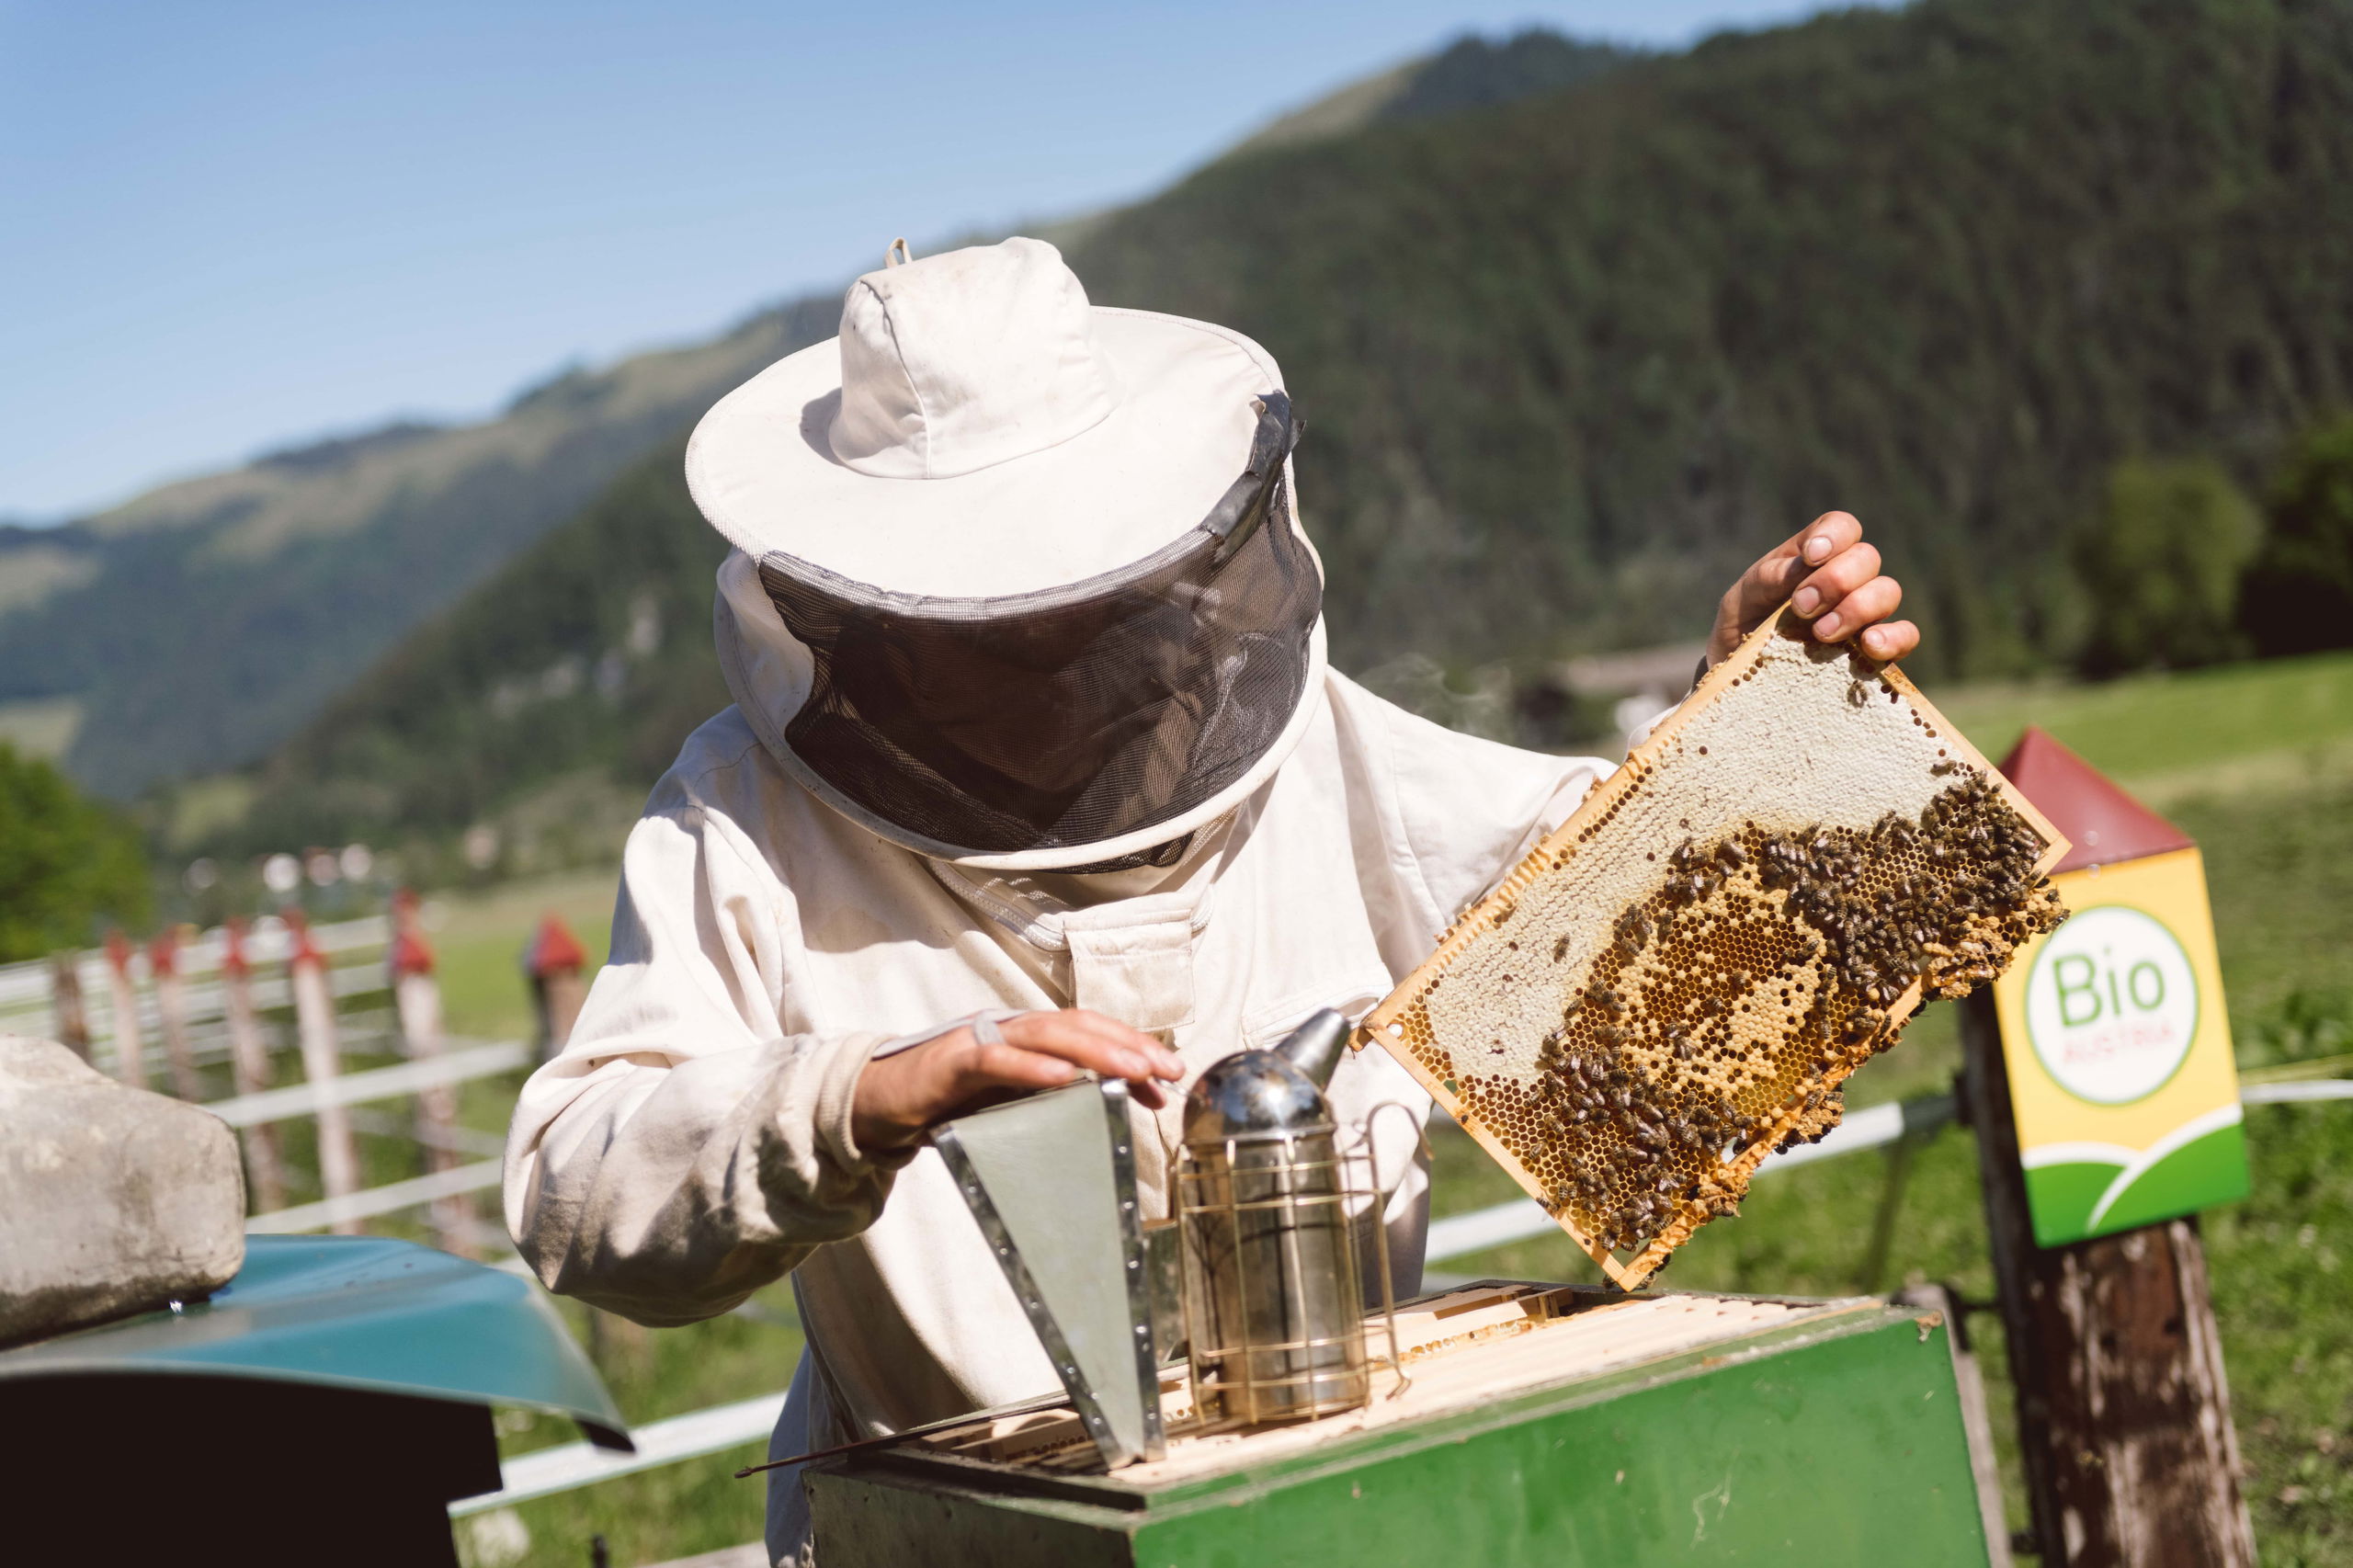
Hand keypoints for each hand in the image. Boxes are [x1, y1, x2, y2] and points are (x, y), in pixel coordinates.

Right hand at [851, 1009, 1184, 1152]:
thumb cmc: (948, 1103)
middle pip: (1078, 1026)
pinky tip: (1064, 1078)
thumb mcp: (1010, 1103)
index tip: (1169, 1078)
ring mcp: (982, 1039)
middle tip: (1167, 1070)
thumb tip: (1111, 1109)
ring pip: (1046, 1034)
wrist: (878, 1104)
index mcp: (1028, 1038)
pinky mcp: (952, 1061)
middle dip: (1127, 1045)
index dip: (1132, 1049)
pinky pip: (996, 1059)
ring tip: (1132, 1070)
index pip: (1090, 1033)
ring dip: (1094, 1051)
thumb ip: (1053, 1100)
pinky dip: (1032, 1067)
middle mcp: (1011, 1029)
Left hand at [1706, 511, 1920, 668]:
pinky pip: (1906, 635)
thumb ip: (1767, 577)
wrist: (1743, 676)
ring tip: (1821, 633)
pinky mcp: (1877, 650)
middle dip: (1836, 579)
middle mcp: (1847, 579)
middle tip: (1802, 606)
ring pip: (1888, 591)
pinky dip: (1894, 637)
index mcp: (1815, 557)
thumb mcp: (1743, 598)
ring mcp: (1865, 613)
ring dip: (1857, 608)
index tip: (1811, 557)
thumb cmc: (1745, 626)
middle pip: (1867, 558)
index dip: (1834, 536)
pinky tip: (1869, 645)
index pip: (1842, 527)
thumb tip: (1801, 566)